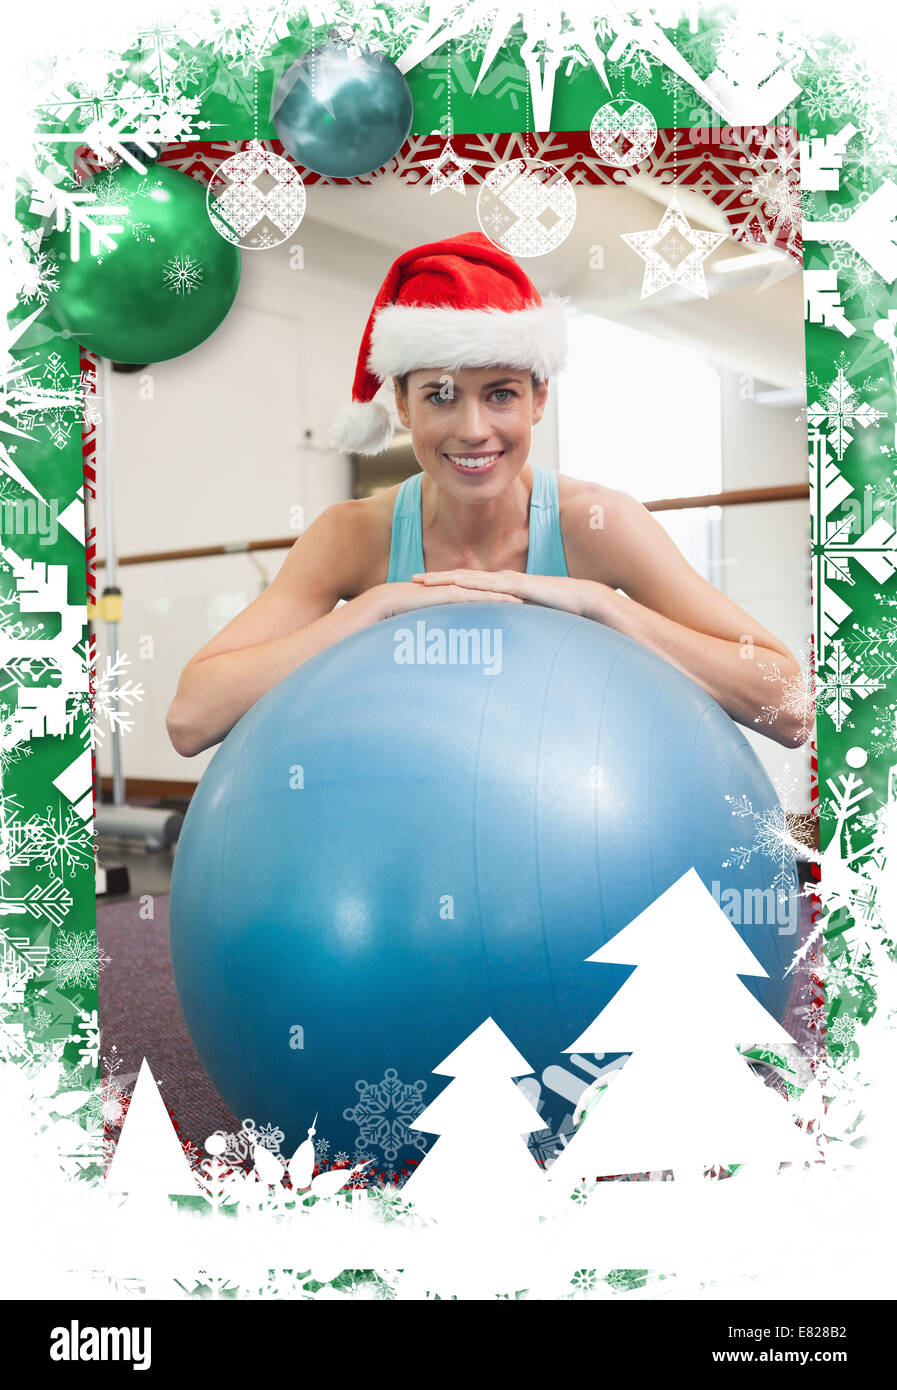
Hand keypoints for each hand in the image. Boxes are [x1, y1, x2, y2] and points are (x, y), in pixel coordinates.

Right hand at [369, 580, 522, 621]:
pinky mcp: (454, 593)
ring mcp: (458, 589)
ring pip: (491, 592)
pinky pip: (480, 596)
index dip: (504, 600)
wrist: (391, 600)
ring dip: (512, 596)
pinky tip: (513, 602)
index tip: (523, 606)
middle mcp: (461, 589)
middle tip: (536, 601)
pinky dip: (498, 598)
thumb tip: (448, 644)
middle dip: (514, 596)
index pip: (486, 597)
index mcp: (457, 595)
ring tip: (532, 602)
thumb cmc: (407, 612)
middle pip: (493, 592)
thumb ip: (442, 629)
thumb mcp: (430, 622)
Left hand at [412, 569, 599, 617]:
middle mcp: (498, 582)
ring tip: (422, 581)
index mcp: (498, 589)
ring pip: (468, 578)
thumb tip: (497, 645)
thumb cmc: (555, 614)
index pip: (464, 587)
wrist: (581, 600)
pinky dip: (468, 584)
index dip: (442, 586)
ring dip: (444, 579)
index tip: (419, 590)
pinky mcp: (515, 586)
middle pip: (459, 578)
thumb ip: (510, 628)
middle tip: (409, 580)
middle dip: (434, 579)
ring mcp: (506, 582)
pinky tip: (452, 585)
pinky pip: (488, 585)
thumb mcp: (525, 623)